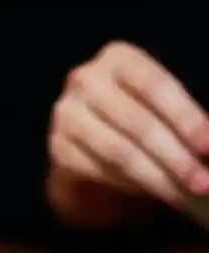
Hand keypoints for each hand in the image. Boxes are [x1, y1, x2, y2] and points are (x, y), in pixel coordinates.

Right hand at [48, 42, 208, 224]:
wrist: (92, 141)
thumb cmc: (143, 116)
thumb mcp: (163, 104)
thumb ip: (187, 119)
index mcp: (118, 57)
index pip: (154, 86)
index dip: (185, 117)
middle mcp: (85, 80)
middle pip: (137, 123)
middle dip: (176, 157)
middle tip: (202, 183)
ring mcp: (66, 115)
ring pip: (119, 152)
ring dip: (157, 178)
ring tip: (185, 195)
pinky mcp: (58, 149)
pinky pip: (100, 172)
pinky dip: (132, 185)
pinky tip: (156, 194)